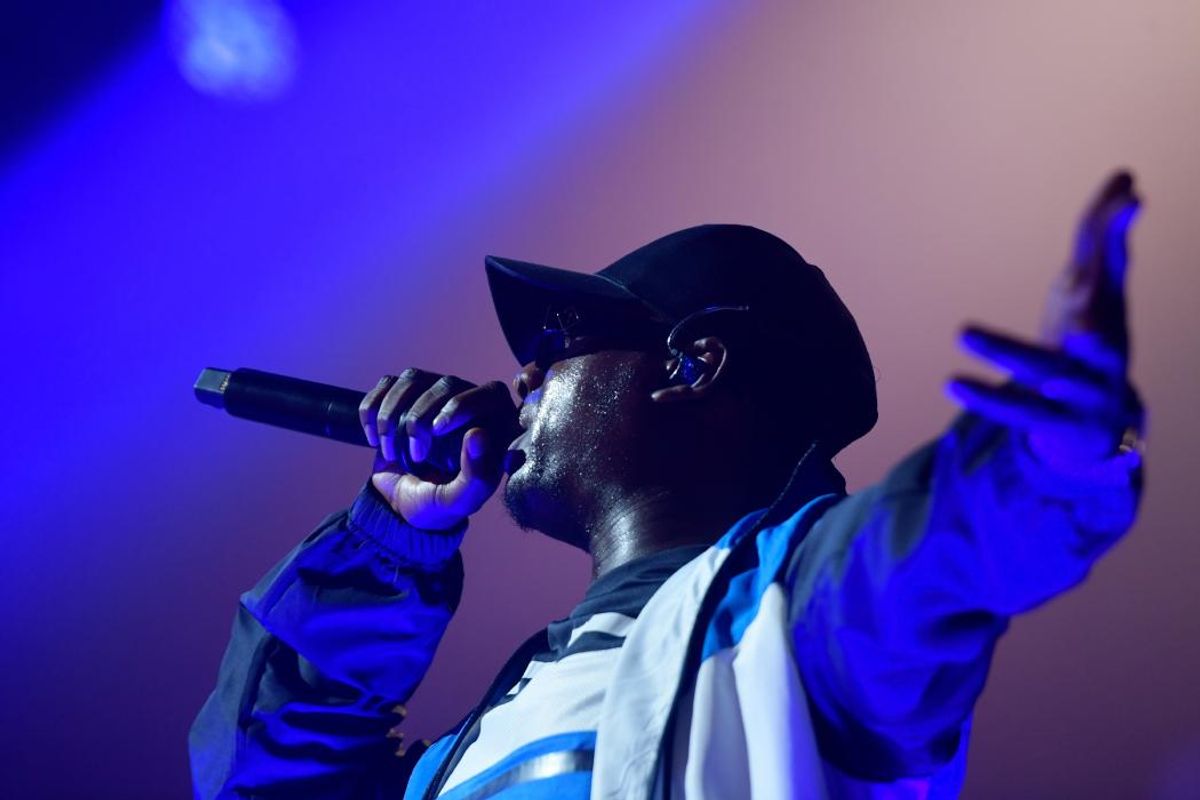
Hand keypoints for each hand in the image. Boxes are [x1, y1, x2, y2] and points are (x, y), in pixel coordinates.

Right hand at [358, 369, 516, 529]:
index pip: (490, 394)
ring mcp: (434, 396)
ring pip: (412, 380)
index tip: (436, 431)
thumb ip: (475, 475)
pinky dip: (373, 410)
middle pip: (445, 384)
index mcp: (495, 426)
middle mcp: (468, 402)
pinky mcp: (404, 396)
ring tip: (391, 453)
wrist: (402, 506)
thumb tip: (479, 433)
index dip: (460, 406)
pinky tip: (374, 439)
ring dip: (392, 417)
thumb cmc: (440, 505)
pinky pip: (387, 384)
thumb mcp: (460, 500)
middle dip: (420, 420)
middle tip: (416, 457)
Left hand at [947, 171, 1144, 468]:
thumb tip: (1126, 177)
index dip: (1118, 232)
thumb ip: (1105, 240)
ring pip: (1042, 369)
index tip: (1130, 197)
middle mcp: (1105, 351)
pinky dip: (986, 396)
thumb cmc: (1095, 347)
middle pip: (1095, 328)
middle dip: (1091, 315)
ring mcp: (1080, 390)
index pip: (1112, 266)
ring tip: (963, 330)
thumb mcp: (1101, 294)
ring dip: (1005, 350)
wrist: (1102, 426)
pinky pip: (1016, 409)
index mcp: (1109, 312)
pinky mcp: (1052, 420)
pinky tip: (951, 381)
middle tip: (1075, 303)